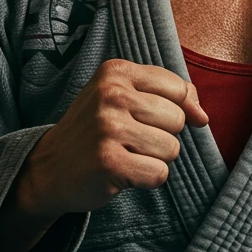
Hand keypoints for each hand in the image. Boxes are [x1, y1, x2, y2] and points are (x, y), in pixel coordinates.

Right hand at [19, 58, 208, 218]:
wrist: (48, 168)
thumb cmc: (95, 130)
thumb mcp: (124, 97)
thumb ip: (170, 96)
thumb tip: (203, 117)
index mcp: (116, 72)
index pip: (178, 88)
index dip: (176, 109)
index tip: (150, 120)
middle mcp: (110, 95)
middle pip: (178, 120)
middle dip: (162, 136)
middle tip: (129, 140)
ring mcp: (107, 128)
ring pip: (171, 149)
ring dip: (153, 160)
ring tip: (125, 155)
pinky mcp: (108, 162)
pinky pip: (158, 174)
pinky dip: (145, 179)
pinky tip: (121, 172)